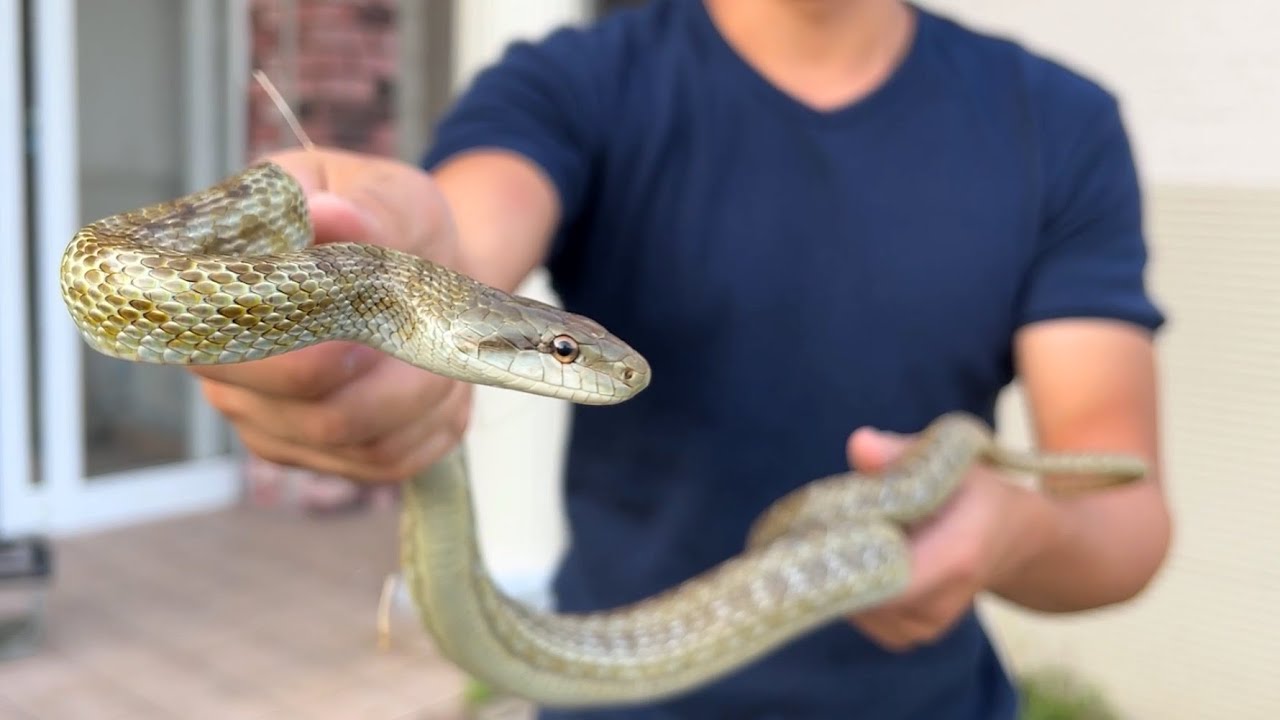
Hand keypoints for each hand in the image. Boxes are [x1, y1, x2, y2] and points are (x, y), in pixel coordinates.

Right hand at [191, 148, 471, 482]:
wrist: (429, 266)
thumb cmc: (392, 225)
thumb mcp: (392, 195)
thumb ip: (366, 207)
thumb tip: (328, 213)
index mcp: (216, 294)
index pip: (228, 343)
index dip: (300, 345)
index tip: (360, 330)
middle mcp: (226, 368)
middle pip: (302, 408)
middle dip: (383, 376)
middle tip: (423, 336)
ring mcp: (268, 420)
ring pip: (351, 439)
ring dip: (416, 396)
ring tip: (441, 351)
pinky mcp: (319, 455)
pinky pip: (382, 460)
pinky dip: (428, 425)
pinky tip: (440, 386)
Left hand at [843, 426, 1056, 650]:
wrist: (1013, 539)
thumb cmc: (974, 492)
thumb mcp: (948, 461)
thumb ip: (901, 453)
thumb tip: (859, 445)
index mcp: (956, 557)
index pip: (888, 575)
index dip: (846, 553)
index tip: (821, 523)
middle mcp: (940, 603)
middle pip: (863, 591)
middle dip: (835, 557)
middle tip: (822, 520)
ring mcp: (922, 627)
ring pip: (856, 605)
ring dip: (842, 572)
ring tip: (847, 535)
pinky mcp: (907, 635)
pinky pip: (861, 616)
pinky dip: (851, 587)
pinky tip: (860, 557)